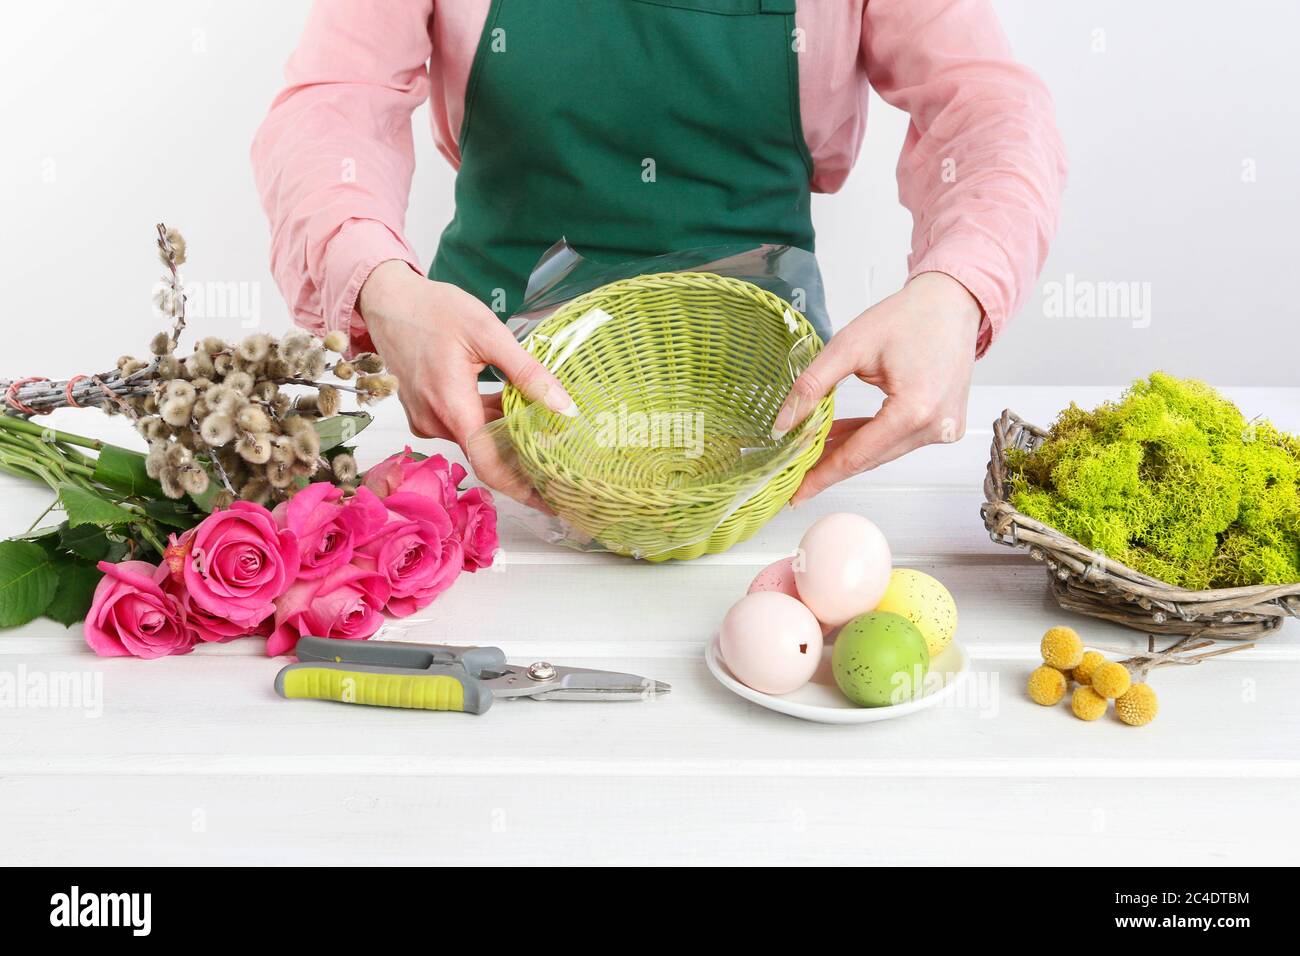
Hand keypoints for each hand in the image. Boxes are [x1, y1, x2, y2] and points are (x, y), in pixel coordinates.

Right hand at [357, 260, 574, 503]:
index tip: (552, 501)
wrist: (385, 300)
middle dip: (524, 459)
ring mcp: (427, 420)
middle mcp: (435, 422)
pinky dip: (489, 422)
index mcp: (451, 406)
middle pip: (488, 453)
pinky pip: (464, 426)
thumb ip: (527, 371)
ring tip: (548, 431)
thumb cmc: (431, 309)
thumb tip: (564, 406)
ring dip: (508, 435)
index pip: (490, 465)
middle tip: (564, 462)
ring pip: (478, 438)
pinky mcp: (426, 413)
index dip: (523, 488)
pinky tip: (515, 408)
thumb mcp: (487, 332)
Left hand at [771, 271, 981, 504]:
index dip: (822, 476)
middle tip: (795, 471)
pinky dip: (870, 438)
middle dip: (831, 464)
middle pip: (871, 458)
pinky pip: (898, 440)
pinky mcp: (945, 425)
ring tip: (813, 445)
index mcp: (915, 410)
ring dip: (849, 449)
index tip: (796, 493)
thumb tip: (785, 425)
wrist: (952, 303)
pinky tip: (842, 434)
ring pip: (883, 451)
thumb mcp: (850, 346)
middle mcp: (935, 427)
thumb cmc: (908, 316)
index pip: (857, 455)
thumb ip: (813, 386)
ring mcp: (944, 429)